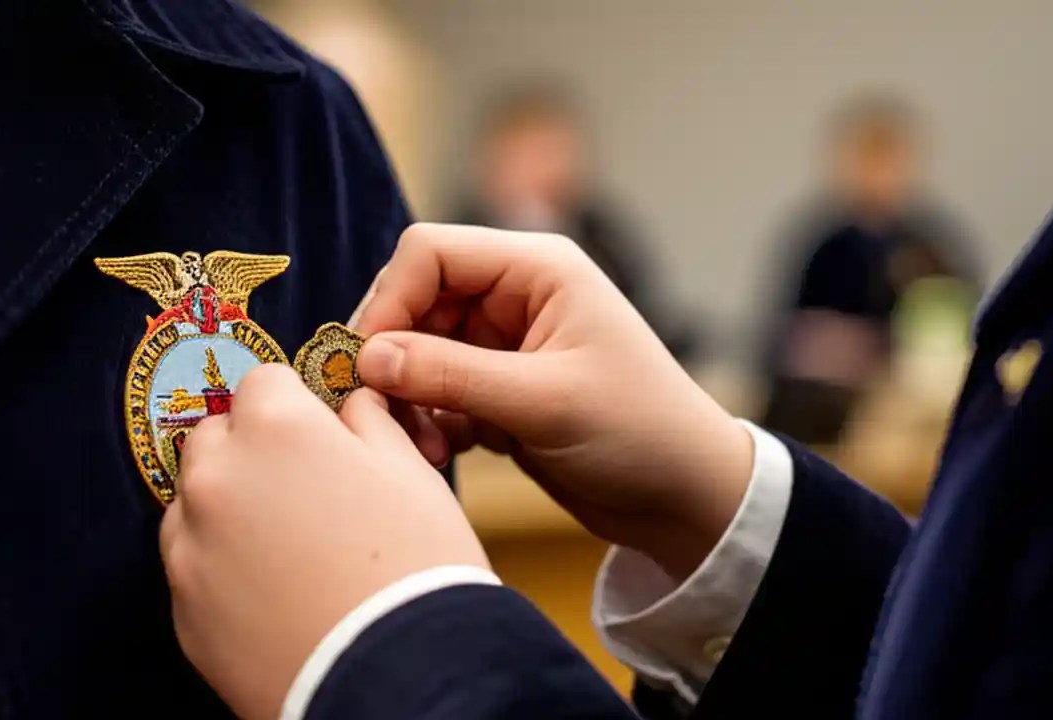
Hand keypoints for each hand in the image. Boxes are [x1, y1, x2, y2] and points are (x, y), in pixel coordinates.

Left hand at [160, 364, 488, 719]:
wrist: (401, 680)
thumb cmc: (418, 567)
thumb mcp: (411, 474)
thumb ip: (369, 423)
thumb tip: (353, 405)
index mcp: (275, 427)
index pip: (264, 382)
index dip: (297, 405)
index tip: (319, 433)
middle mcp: (217, 478)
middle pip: (216, 436)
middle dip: (252, 450)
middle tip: (305, 490)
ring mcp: (191, 548)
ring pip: (194, 502)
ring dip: (227, 508)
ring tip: (288, 547)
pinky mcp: (183, 611)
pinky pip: (193, 567)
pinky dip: (220, 568)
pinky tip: (272, 591)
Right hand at [352, 223, 753, 577]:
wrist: (685, 498)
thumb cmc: (639, 432)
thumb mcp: (543, 402)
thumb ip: (450, 376)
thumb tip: (367, 359)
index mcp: (537, 269)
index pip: (430, 253)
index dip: (390, 300)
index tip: (368, 363)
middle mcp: (515, 296)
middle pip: (415, 301)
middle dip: (393, 356)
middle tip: (380, 412)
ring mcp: (503, 344)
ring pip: (417, 351)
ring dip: (407, 397)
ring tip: (425, 446)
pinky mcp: (496, 390)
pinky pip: (434, 391)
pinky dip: (427, 420)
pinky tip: (444, 454)